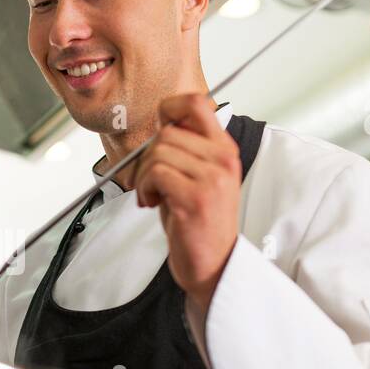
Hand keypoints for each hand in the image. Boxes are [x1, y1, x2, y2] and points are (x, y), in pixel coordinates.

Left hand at [132, 93, 240, 314]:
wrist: (212, 265)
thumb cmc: (197, 223)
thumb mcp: (197, 177)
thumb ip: (185, 149)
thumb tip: (162, 123)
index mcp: (224, 150)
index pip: (196, 103)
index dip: (169, 110)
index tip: (159, 134)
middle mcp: (223, 159)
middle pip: (167, 132)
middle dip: (148, 157)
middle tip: (152, 183)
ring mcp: (212, 178)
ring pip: (158, 152)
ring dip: (145, 176)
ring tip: (153, 196)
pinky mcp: (196, 198)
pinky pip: (156, 174)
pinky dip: (145, 188)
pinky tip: (151, 203)